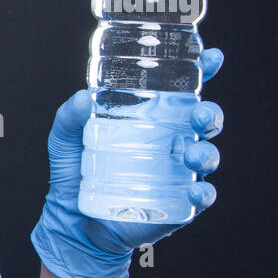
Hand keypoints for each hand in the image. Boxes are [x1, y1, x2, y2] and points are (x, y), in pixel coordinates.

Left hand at [29, 48, 224, 277]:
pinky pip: (200, 196)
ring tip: (192, 153)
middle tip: (199, 114)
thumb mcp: (66, 139)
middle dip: (210, 113)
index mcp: (152, 119)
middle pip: (203, 120)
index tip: (212, 57)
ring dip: (207, 151)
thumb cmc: (75, 172)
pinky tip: (195, 190)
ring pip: (206, 155)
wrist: (71, 219)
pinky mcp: (176, 202)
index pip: (183, 91)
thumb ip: (70, 116)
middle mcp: (170, 142)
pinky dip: (203, 193)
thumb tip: (84, 97)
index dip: (203, 72)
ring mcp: (176, 172)